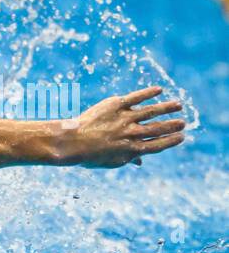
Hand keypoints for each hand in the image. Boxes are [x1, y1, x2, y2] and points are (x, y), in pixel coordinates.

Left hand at [59, 87, 185, 167]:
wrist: (70, 141)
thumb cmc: (89, 154)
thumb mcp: (109, 162)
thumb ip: (127, 159)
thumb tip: (140, 163)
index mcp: (131, 149)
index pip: (157, 145)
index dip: (171, 141)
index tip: (181, 137)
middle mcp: (131, 134)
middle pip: (157, 129)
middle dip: (172, 125)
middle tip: (183, 122)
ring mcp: (124, 118)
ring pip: (151, 111)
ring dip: (167, 108)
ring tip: (178, 105)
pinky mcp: (116, 105)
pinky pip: (135, 97)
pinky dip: (148, 93)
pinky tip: (159, 90)